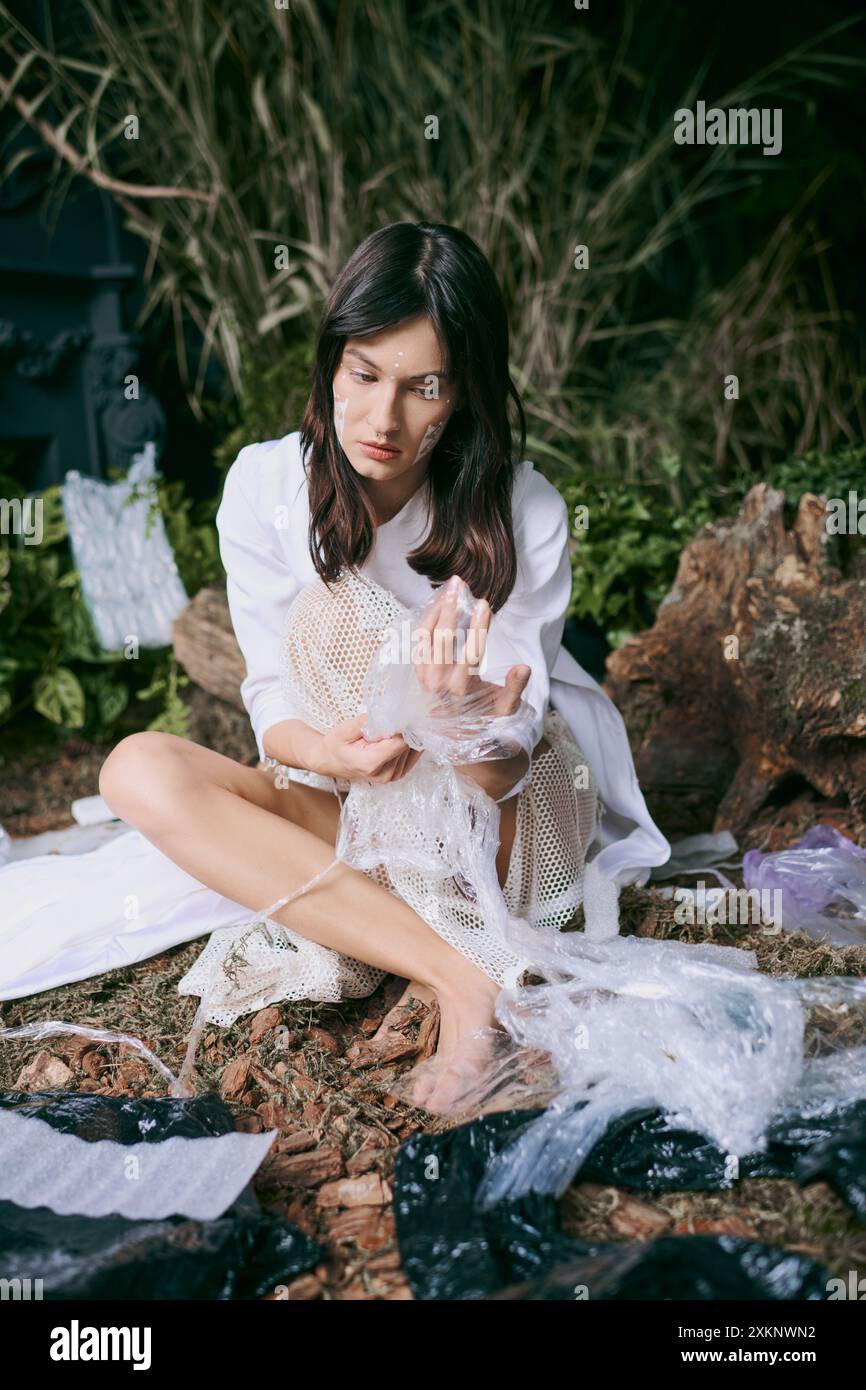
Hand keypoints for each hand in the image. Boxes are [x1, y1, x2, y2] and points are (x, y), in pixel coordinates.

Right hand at [316, 712, 422, 783]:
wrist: (330, 761)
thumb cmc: (336, 745)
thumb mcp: (344, 730)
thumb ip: (365, 722)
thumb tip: (386, 714)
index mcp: (371, 763)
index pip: (400, 742)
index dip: (401, 727)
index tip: (395, 716)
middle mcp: (384, 774)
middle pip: (407, 746)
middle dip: (401, 732)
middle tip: (386, 724)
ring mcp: (392, 776)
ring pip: (410, 750)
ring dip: (402, 738)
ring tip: (383, 735)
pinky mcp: (397, 774)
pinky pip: (412, 756)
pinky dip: (406, 745)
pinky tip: (394, 739)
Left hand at [413, 575, 531, 717]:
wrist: (453, 735)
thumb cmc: (484, 717)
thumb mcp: (505, 709)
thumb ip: (515, 688)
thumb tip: (524, 667)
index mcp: (462, 691)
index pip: (471, 654)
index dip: (479, 627)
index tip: (484, 604)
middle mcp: (439, 683)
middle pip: (442, 638)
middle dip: (451, 608)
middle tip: (459, 583)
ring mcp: (424, 676)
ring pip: (425, 635)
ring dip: (436, 610)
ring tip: (450, 590)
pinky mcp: (417, 671)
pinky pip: (418, 640)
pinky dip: (427, 620)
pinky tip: (439, 605)